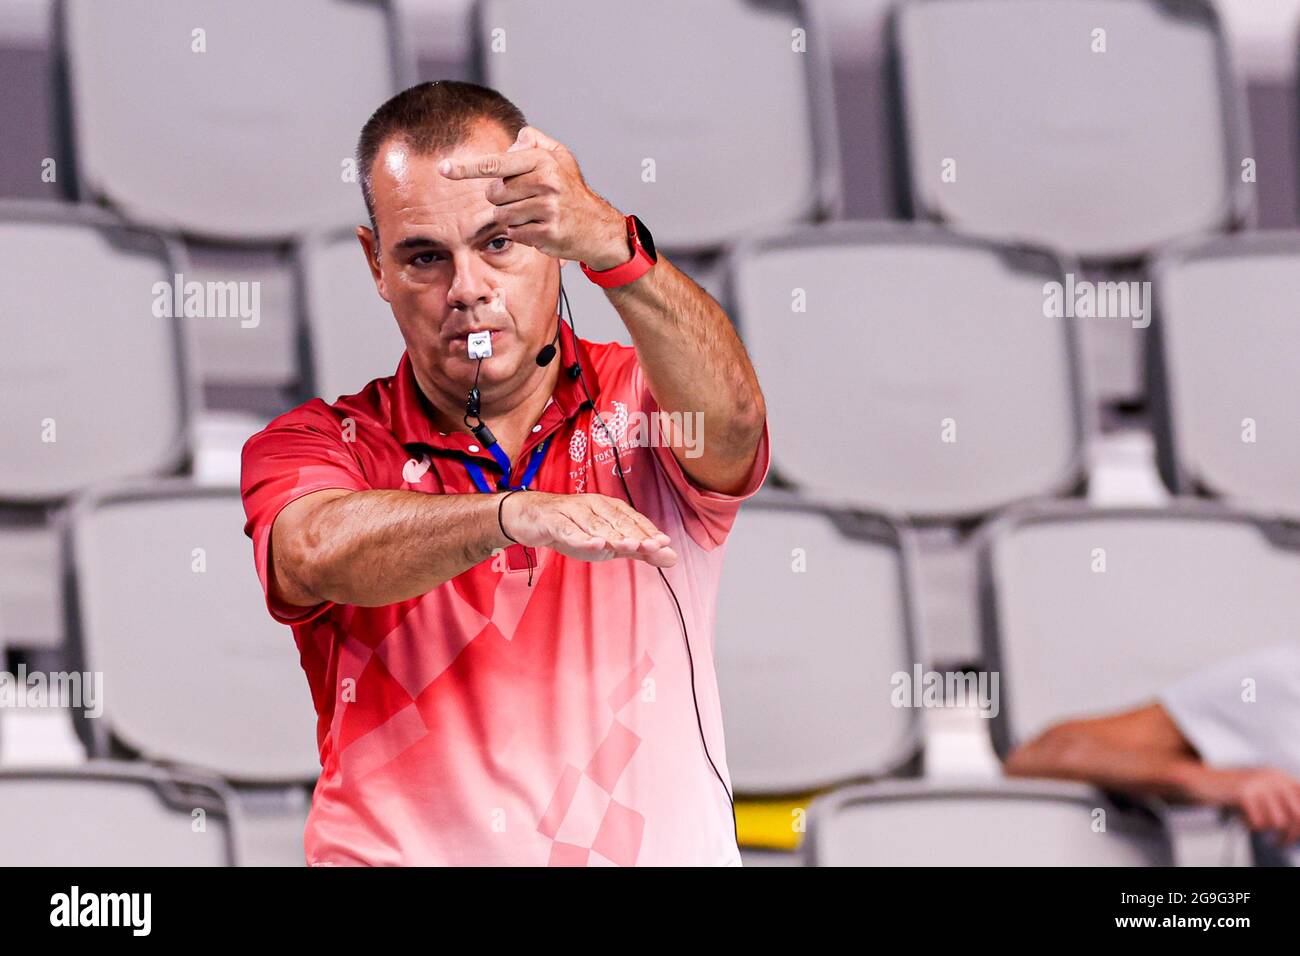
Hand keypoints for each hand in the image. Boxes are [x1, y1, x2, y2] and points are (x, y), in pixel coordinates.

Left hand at [438, 125, 629, 268]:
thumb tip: (511, 143)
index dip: (467, 167)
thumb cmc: (572, 190)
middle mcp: (545, 182)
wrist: (598, 227)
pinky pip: (514, 234)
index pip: (496, 163)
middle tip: (525, 199)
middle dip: (502, 199)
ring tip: (534, 214)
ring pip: (502, 216)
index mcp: (542, 160)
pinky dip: (522, 233)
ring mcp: (546, 208)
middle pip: (494, 194)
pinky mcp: (546, 232)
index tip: (443, 169)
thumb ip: (533, 141)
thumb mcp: (560, 156)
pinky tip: (540, 228)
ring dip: (512, 218)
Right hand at [500, 491, 676, 567]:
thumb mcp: (606, 543)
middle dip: (637, 534)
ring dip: (614, 536)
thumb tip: (672, 557)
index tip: (665, 543)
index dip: (648, 530)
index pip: (632, 519)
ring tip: (631, 546)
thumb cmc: (572, 529)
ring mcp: (573, 511)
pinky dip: (582, 538)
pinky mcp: (553, 520)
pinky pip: (569, 530)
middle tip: (654, 546)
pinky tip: (595, 545)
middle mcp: (594, 505)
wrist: (530, 519)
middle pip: (618, 521)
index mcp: (609, 508)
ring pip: (596, 525)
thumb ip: (638, 550)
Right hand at [1181, 766, 1299, 844]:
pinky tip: (1242, 819)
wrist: (1199, 781)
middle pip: (1297, 815)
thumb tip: (1297, 826)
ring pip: (1279, 822)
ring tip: (1255, 826)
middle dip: (1290, 834)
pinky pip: (1258, 823)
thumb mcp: (1259, 791)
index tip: (1295, 835)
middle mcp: (1273, 777)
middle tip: (1278, 842)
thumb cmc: (1229, 790)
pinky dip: (1250, 826)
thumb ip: (1280, 802)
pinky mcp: (1244, 793)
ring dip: (1266, 830)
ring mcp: (1258, 783)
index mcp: (1280, 776)